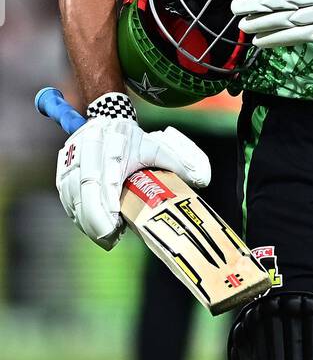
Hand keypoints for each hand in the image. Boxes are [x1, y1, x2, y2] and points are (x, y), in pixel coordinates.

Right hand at [56, 107, 210, 249]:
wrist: (107, 122)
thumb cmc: (134, 140)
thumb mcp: (158, 146)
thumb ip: (179, 162)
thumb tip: (202, 181)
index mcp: (110, 146)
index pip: (103, 177)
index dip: (105, 202)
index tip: (115, 223)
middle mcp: (86, 153)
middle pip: (83, 190)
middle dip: (94, 218)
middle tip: (109, 237)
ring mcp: (71, 162)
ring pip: (71, 196)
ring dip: (86, 220)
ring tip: (106, 236)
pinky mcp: (63, 172)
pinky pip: (66, 198)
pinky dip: (78, 215)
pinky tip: (93, 228)